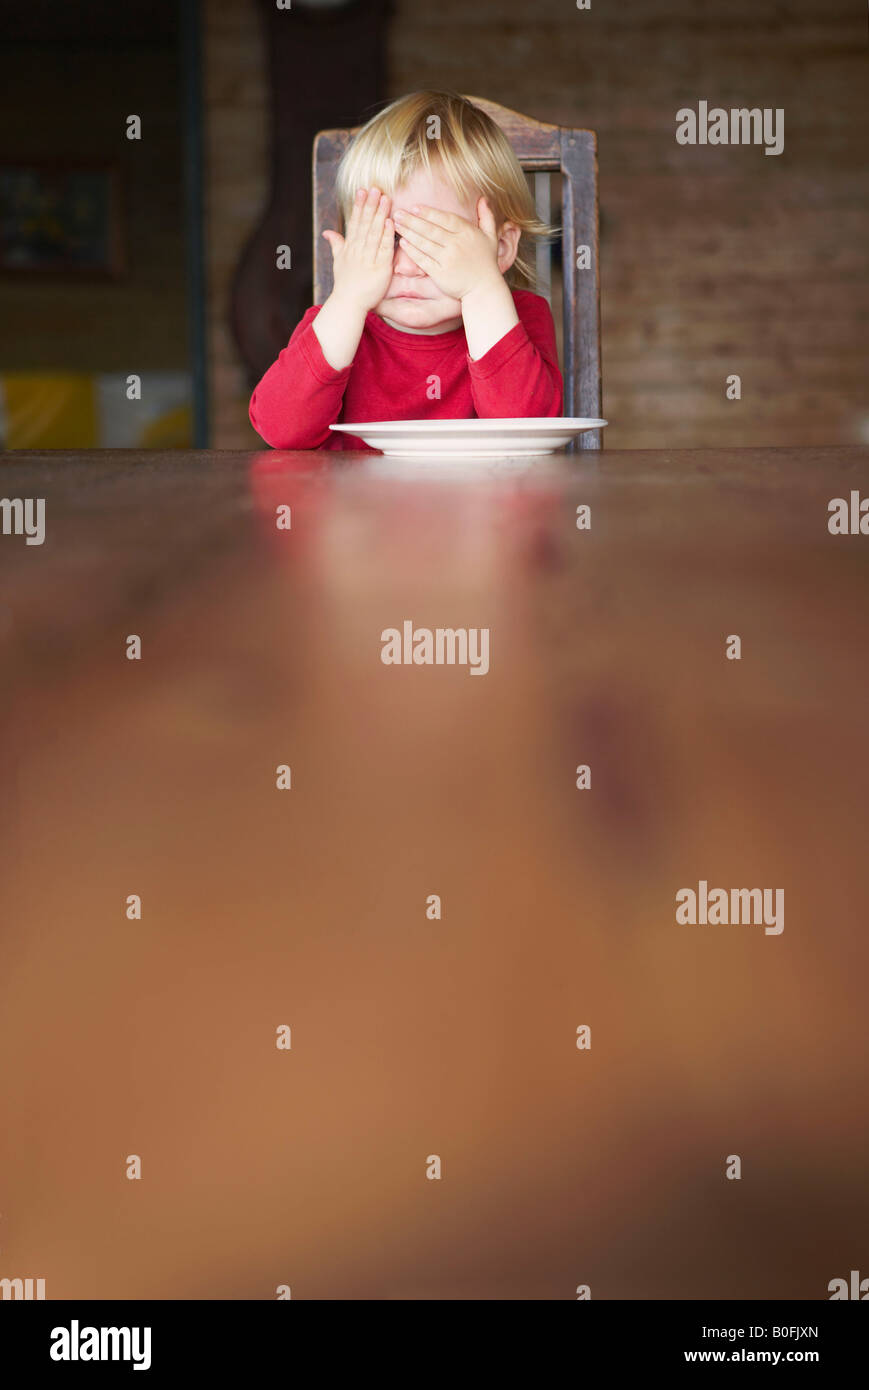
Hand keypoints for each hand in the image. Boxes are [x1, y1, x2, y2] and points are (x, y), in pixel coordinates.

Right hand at [322, 187, 394, 313]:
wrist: (348, 305)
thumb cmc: (345, 284)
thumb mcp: (338, 261)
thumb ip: (336, 244)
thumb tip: (327, 232)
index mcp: (349, 248)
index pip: (354, 223)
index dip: (358, 206)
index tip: (362, 190)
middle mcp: (357, 251)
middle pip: (364, 224)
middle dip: (370, 206)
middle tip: (375, 188)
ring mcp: (368, 260)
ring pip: (374, 233)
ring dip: (380, 215)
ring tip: (385, 198)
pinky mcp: (380, 269)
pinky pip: (384, 250)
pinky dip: (387, 236)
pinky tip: (390, 222)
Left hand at [392, 197, 502, 300]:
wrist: (484, 289)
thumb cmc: (486, 262)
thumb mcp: (491, 237)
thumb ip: (487, 216)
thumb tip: (483, 198)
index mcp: (466, 233)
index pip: (444, 219)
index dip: (428, 213)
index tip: (414, 207)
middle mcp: (456, 244)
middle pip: (431, 229)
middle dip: (412, 221)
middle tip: (397, 213)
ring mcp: (448, 259)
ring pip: (425, 243)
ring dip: (409, 233)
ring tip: (396, 225)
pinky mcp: (440, 274)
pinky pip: (423, 260)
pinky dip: (412, 251)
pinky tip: (403, 243)